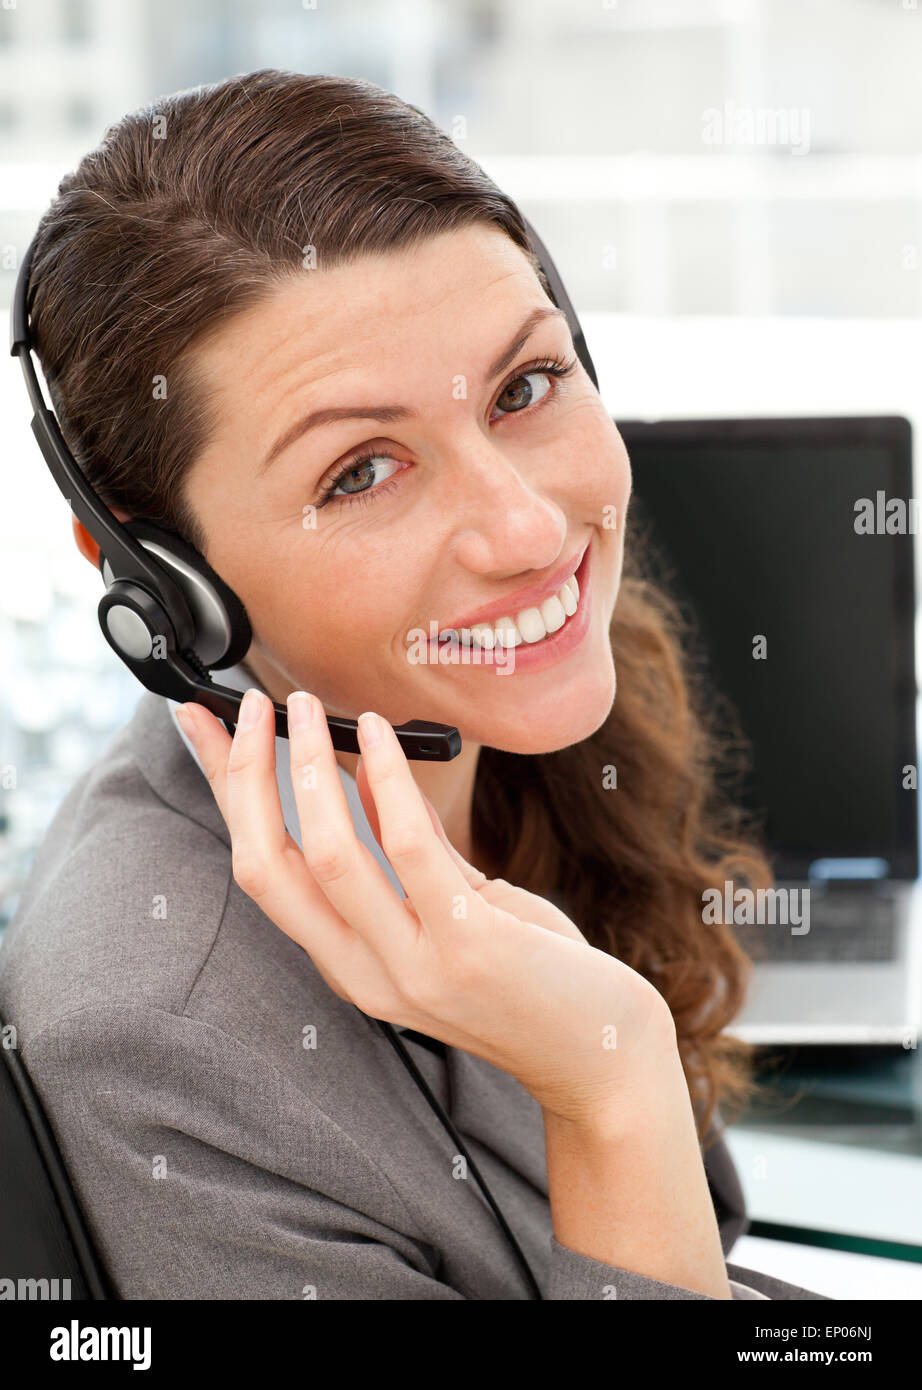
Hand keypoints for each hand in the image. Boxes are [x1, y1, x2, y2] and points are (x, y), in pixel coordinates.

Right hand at [178, 688, 678, 1127]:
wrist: (603, 1061)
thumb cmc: (534, 977)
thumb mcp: (456, 911)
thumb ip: (408, 857)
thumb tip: (367, 772)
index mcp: (350, 964)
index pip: (263, 872)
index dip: (225, 794)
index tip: (203, 728)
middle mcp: (365, 974)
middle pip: (266, 868)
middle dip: (243, 778)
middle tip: (250, 706)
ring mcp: (413, 967)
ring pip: (324, 856)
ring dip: (303, 769)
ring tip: (303, 706)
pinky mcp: (469, 947)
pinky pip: (411, 848)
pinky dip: (387, 781)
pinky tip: (380, 733)